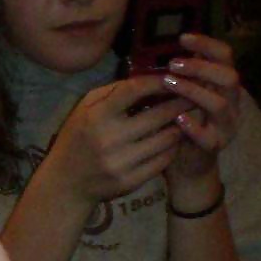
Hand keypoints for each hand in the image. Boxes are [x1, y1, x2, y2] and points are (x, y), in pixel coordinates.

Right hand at [45, 76, 190, 208]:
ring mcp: (121, 163)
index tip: (174, 76)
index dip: (159, 81)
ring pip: (167, 138)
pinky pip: (163, 161)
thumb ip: (115, 91)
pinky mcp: (130, 182)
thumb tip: (150, 76)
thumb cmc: (78, 138)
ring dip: (180, 125)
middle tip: (194, 94)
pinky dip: (172, 148)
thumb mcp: (85, 109)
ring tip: (186, 116)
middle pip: (159, 115)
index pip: (136, 90)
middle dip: (181, 101)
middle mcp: (109, 140)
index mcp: (97, 117)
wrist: (66, 184)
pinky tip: (174, 140)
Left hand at [161, 33, 240, 183]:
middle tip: (173, 63)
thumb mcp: (180, 97)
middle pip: (229, 76)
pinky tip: (177, 118)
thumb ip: (179, 78)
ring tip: (169, 83)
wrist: (187, 167)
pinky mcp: (215, 146)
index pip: (225, 57)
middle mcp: (231, 103)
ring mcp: (226, 126)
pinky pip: (208, 136)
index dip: (207, 45)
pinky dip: (193, 126)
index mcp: (223, 86)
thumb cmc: (179, 126)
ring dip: (193, 90)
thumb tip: (158, 51)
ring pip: (219, 103)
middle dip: (200, 66)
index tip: (183, 38)